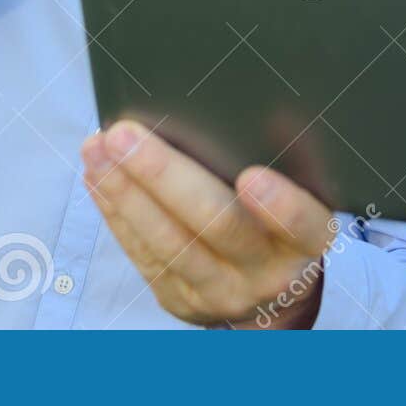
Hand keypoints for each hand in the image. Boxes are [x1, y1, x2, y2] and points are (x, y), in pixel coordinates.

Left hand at [81, 121, 337, 328]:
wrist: (269, 295)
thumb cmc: (283, 225)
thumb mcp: (306, 198)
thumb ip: (291, 163)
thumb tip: (250, 107)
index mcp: (307, 241)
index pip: (302, 224)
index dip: (280, 205)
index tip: (251, 177)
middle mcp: (266, 273)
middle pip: (217, 225)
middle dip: (164, 176)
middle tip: (125, 136)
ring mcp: (221, 291)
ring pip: (168, 242)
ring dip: (125, 191)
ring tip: (98, 148)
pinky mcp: (180, 299)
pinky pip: (143, 255)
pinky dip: (117, 212)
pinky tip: (99, 176)